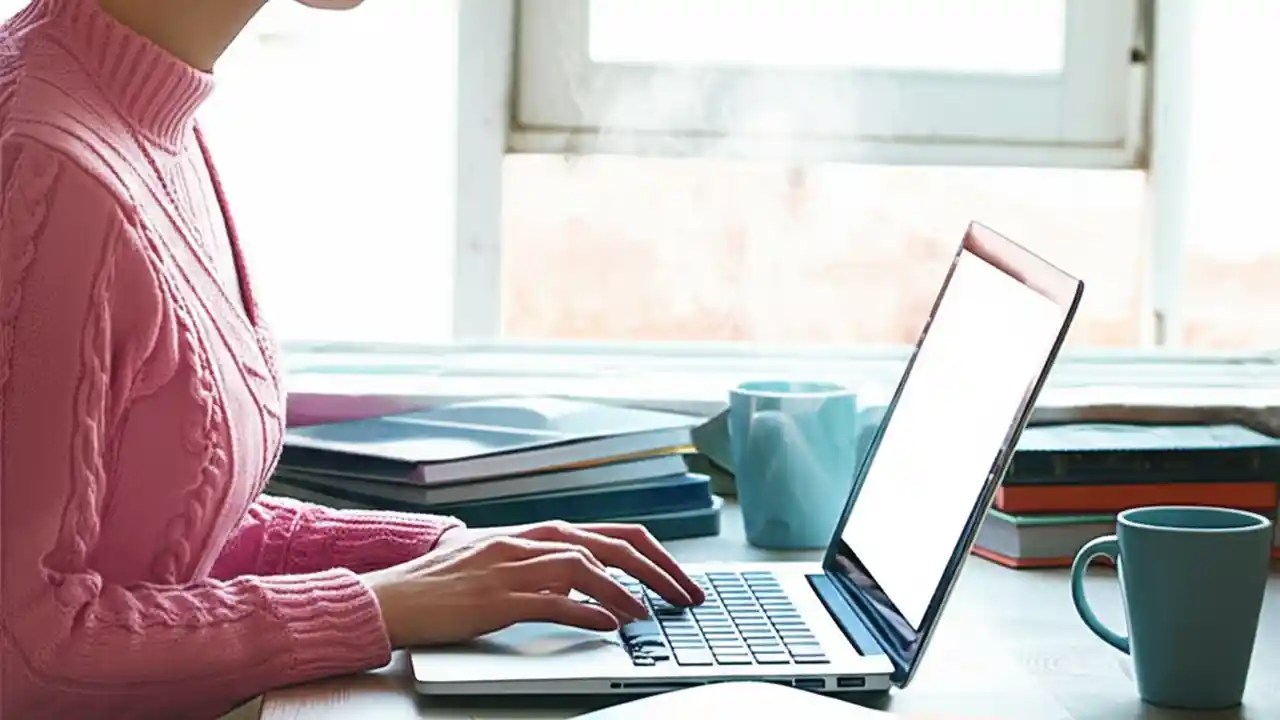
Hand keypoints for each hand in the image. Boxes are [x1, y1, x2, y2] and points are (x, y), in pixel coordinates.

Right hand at [435, 520, 704, 605]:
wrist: (391, 595)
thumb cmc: (445, 585)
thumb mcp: (503, 566)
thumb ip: (546, 571)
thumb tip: (590, 588)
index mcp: (536, 534)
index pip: (612, 534)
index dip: (654, 555)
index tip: (680, 579)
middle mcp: (529, 542)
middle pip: (610, 544)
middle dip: (657, 569)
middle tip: (687, 595)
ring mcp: (511, 567)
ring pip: (584, 567)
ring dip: (625, 590)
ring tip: (651, 613)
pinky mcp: (494, 598)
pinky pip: (550, 601)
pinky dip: (584, 612)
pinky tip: (608, 625)